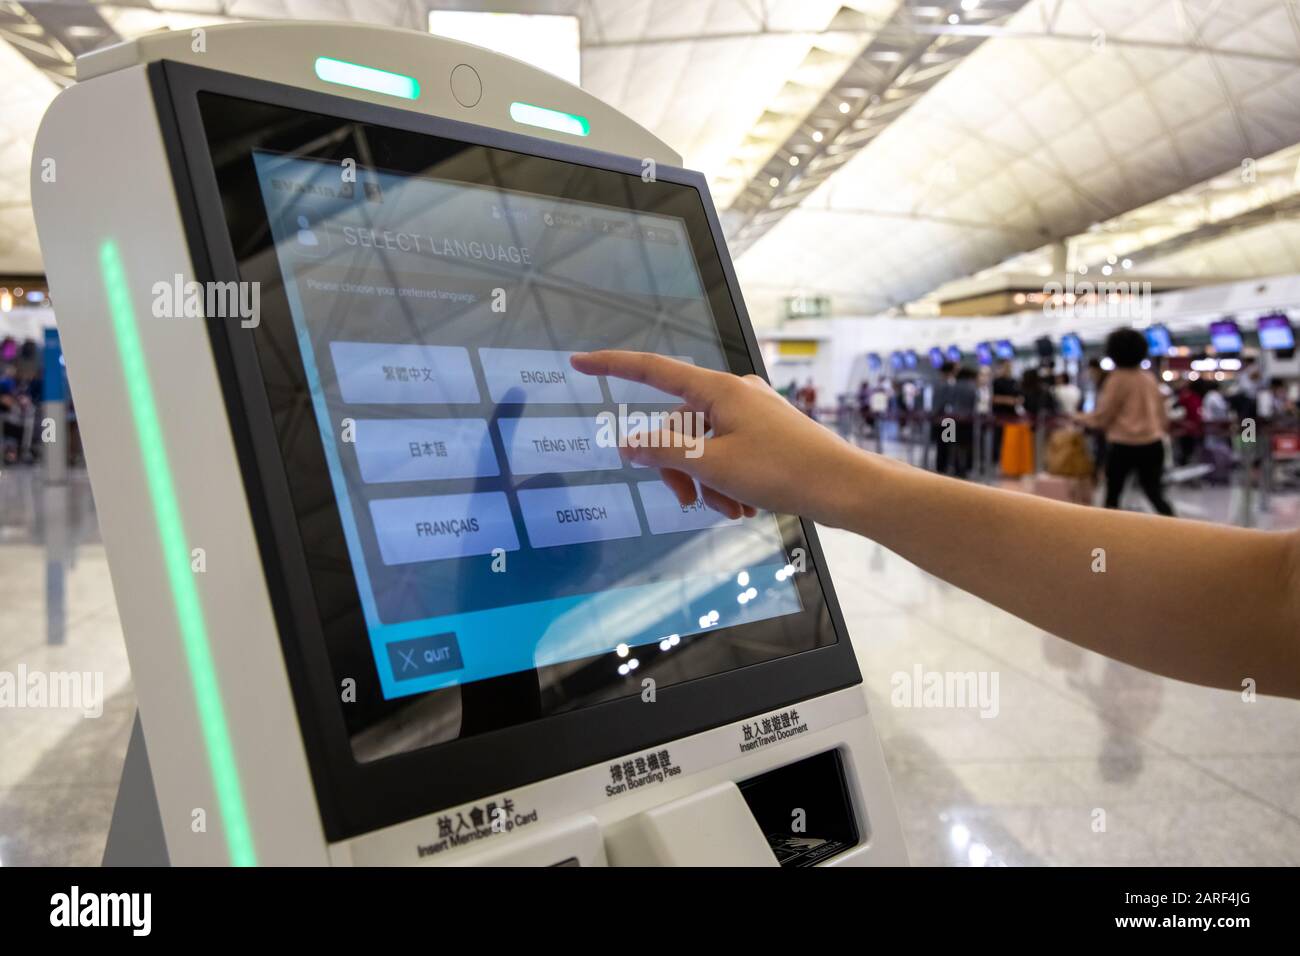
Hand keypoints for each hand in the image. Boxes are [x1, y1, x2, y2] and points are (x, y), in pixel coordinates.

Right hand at [570, 351, 865, 525]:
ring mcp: (750, 413)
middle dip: (677, 467)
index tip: (580, 361)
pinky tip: (742, 506)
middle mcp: (734, 394)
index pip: (653, 371)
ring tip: (729, 509)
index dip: (613, 365)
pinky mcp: (763, 434)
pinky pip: (725, 453)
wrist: (844, 488)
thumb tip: (626, 441)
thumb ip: (664, 451)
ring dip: (705, 482)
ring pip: (701, 446)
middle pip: (677, 426)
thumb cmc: (784, 471)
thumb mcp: (712, 465)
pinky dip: (725, 481)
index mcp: (719, 389)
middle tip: (687, 501)